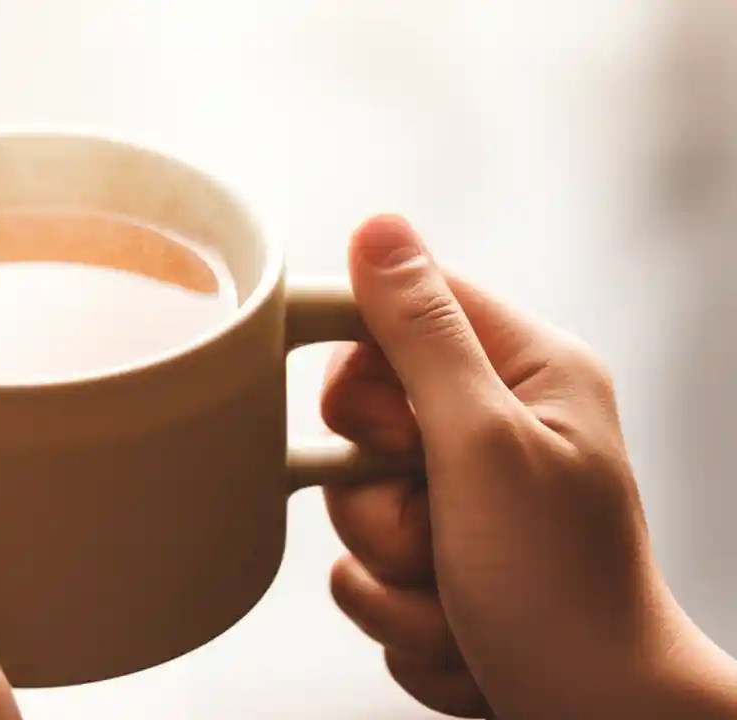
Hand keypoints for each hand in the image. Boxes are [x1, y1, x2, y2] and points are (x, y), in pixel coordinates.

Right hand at [321, 216, 736, 717]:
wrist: (591, 718)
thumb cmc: (560, 588)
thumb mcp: (482, 445)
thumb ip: (421, 334)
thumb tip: (378, 225)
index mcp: (525, 372)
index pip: (399, 312)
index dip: (368, 378)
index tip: (391, 437)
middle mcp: (492, 427)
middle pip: (358, 422)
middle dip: (378, 500)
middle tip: (441, 529)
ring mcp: (460, 501)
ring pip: (349, 509)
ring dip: (392, 571)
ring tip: (461, 595)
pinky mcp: (436, 563)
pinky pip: (362, 572)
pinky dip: (402, 614)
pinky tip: (464, 629)